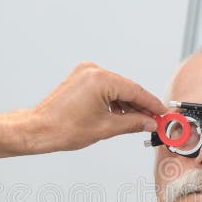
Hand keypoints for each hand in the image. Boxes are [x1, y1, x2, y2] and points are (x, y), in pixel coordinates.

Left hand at [29, 62, 166, 152]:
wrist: (39, 129)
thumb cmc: (62, 128)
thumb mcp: (106, 128)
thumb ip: (133, 123)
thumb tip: (148, 122)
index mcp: (100, 79)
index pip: (135, 91)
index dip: (152, 104)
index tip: (163, 114)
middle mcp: (92, 71)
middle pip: (127, 88)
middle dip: (141, 106)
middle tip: (154, 121)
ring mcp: (85, 73)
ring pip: (116, 88)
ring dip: (128, 104)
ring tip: (139, 122)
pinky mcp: (80, 79)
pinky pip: (105, 88)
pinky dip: (114, 101)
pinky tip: (122, 114)